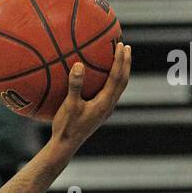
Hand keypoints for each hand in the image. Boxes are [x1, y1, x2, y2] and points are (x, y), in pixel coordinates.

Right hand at [47, 42, 130, 166]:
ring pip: (118, 88)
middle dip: (125, 63)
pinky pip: (109, 92)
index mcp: (104, 103)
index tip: (120, 45)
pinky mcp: (99, 113)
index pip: (116, 77)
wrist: (65, 147)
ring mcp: (105, 111)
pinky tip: (102, 76)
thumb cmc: (66, 127)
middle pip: (122, 81)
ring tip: (119, 59)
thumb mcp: (69, 105)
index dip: (120, 60)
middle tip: (126, 47)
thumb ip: (75, 85)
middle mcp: (108, 106)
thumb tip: (79, 65)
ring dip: (120, 72)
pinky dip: (111, 80)